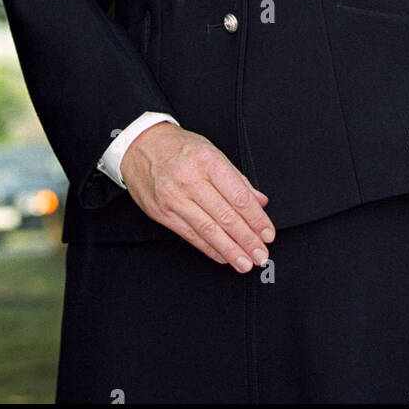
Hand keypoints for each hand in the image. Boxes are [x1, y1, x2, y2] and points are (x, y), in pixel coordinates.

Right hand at [120, 122, 274, 271]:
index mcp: (208, 161)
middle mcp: (190, 180)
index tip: (268, 233)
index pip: (238, 196)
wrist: (140, 145)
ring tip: (245, 262)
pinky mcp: (162, 213)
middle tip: (261, 254)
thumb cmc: (178, 147)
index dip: (256, 219)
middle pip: (225, 216)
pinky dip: (209, 249)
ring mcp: (174, 198)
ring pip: (208, 230)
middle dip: (247, 240)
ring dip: (230, 250)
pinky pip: (190, 236)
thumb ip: (237, 178)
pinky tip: (223, 256)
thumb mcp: (211, 151)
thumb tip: (259, 201)